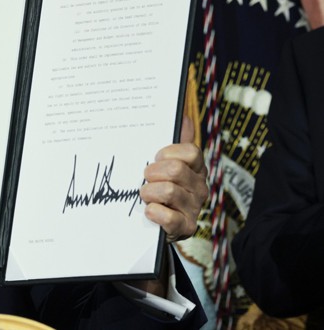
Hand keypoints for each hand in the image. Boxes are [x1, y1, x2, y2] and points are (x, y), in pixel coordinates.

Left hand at [140, 116, 206, 241]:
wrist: (156, 224)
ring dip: (148, 193)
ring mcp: (194, 208)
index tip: (156, 159)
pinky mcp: (185, 228)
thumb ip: (176, 141)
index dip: (168, 153)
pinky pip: (168, 217)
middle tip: (146, 179)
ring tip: (146, 196)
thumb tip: (184, 117)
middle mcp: (199, 187)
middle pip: (175, 170)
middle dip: (152, 173)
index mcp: (196, 168)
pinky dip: (154, 213)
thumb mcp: (166, 164)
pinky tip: (150, 212)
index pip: (190, 151)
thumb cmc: (159, 188)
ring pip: (168, 191)